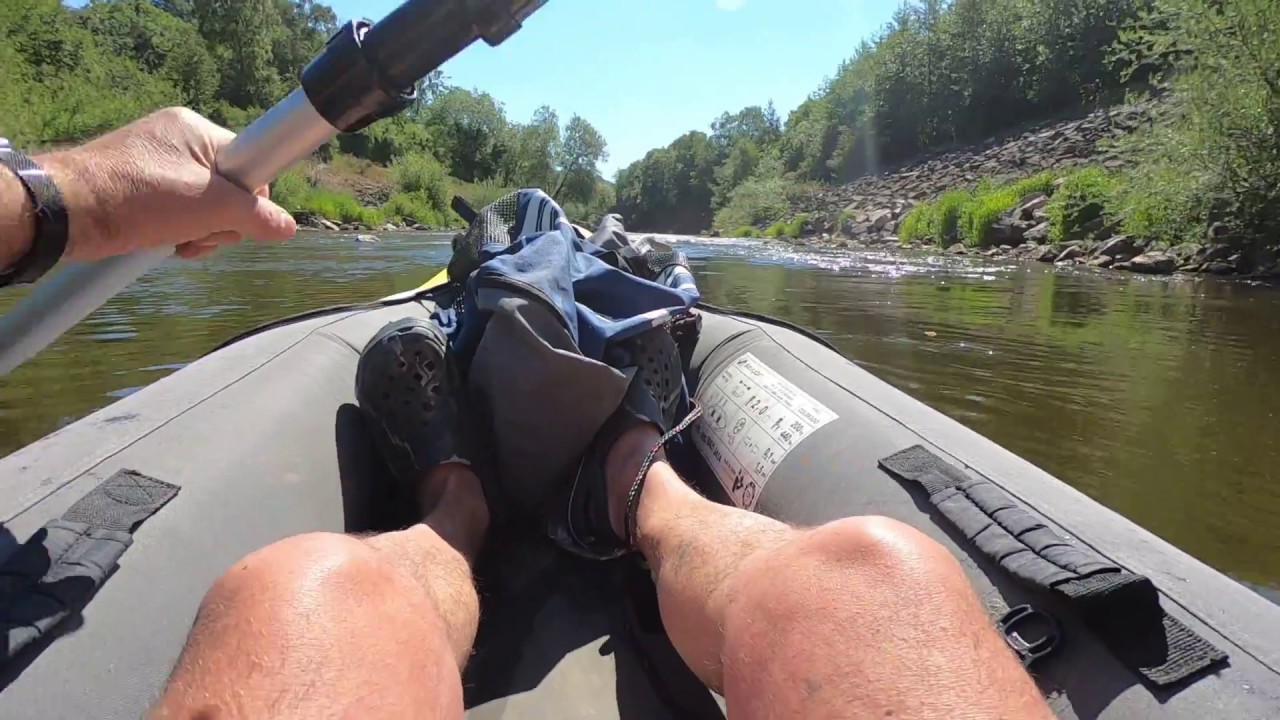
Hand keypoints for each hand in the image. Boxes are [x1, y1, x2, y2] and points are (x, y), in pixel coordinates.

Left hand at [43, 107, 296, 260]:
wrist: (66, 212)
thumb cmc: (135, 198)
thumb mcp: (209, 207)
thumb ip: (256, 215)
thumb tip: (287, 227)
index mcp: (195, 130)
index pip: (251, 163)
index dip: (251, 197)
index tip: (236, 216)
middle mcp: (177, 141)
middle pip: (229, 189)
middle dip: (221, 222)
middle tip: (199, 233)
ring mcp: (157, 164)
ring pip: (205, 206)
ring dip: (200, 232)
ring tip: (178, 240)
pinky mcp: (140, 188)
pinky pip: (180, 211)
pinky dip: (179, 232)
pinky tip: (166, 241)